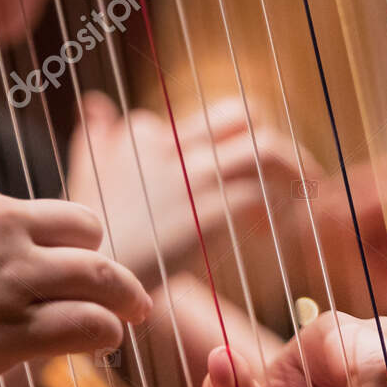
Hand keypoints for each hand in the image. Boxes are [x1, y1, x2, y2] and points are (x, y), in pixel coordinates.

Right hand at [0, 107, 149, 386]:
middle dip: (93, 252)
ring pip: (101, 275)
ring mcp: (11, 275)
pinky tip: (107, 343)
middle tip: (109, 282)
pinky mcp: (21, 329)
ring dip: (126, 295)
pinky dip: (108, 333)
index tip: (21, 260)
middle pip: (80, 225)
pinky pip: (91, 324)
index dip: (24, 234)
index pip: (15, 201)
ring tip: (136, 311)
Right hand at [67, 91, 309, 283]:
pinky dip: (279, 208)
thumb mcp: (86, 176)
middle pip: (243, 114)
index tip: (237, 177)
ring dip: (291, 170)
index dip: (226, 148)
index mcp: (143, 136)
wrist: (85, 284)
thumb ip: (95, 138)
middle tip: (291, 172)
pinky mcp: (205, 214)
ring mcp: (189, 180)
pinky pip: (260, 195)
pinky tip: (280, 230)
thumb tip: (97, 103)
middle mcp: (169, 148)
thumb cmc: (90, 239)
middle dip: (273, 139)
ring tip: (301, 197)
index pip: (201, 120)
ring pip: (263, 149)